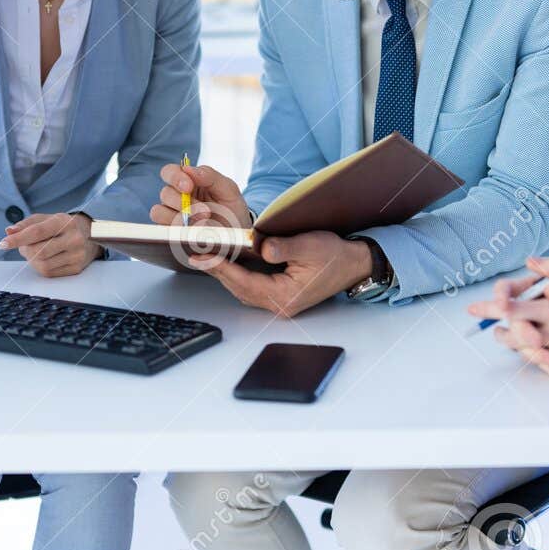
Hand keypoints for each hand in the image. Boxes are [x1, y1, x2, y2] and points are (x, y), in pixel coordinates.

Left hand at [0, 212, 100, 276]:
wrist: (88, 236)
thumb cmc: (60, 227)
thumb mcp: (44, 219)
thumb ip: (25, 225)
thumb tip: (8, 232)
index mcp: (64, 222)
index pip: (37, 232)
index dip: (18, 239)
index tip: (2, 244)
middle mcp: (74, 238)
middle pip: (38, 252)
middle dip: (25, 250)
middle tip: (25, 246)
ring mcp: (77, 255)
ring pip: (42, 265)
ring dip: (32, 260)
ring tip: (36, 251)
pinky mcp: (76, 268)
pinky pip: (49, 273)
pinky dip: (41, 267)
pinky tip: (45, 259)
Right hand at [150, 163, 251, 229]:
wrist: (237, 236)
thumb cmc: (232, 210)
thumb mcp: (229, 190)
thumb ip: (210, 176)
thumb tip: (188, 168)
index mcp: (189, 181)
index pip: (170, 172)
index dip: (175, 177)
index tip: (188, 186)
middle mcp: (177, 197)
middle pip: (165, 193)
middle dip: (183, 202)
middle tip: (205, 212)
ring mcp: (172, 215)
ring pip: (160, 211)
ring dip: (181, 218)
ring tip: (204, 224)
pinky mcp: (171, 232)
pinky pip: (163, 229)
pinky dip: (177, 230)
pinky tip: (193, 232)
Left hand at [204, 232, 370, 317]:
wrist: (353, 264)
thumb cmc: (335, 255)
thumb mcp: (311, 245)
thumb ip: (285, 248)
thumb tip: (262, 248)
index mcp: (286, 296)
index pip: (246, 283)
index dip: (223, 269)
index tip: (205, 256)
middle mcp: (279, 304)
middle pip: (239, 288)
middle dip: (218, 271)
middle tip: (196, 254)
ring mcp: (278, 301)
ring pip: (243, 288)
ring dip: (225, 272)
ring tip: (206, 255)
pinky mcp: (278, 294)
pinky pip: (251, 286)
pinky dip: (237, 273)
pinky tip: (227, 260)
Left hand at [466, 256, 548, 381]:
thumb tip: (530, 260)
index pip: (513, 310)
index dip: (490, 307)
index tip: (473, 308)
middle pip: (513, 337)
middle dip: (499, 331)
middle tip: (494, 327)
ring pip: (525, 353)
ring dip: (515, 343)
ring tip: (511, 335)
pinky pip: (543, 363)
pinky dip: (535, 355)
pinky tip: (535, 347)